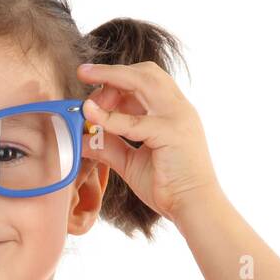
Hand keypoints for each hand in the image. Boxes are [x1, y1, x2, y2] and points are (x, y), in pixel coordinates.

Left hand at [77, 60, 222, 223]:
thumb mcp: (132, 162)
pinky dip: (108, 117)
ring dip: (110, 79)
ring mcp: (177, 116)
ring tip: (85, 81)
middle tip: (83, 75)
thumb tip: (84, 139)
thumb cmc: (168, 187)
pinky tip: (90, 115)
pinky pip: (134, 121)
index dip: (117, 81)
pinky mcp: (171, 132)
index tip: (93, 93)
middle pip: (145, 72)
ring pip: (142, 81)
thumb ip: (110, 147)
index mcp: (172, 111)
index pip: (146, 80)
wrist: (195, 207)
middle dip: (111, 71)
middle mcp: (177, 108)